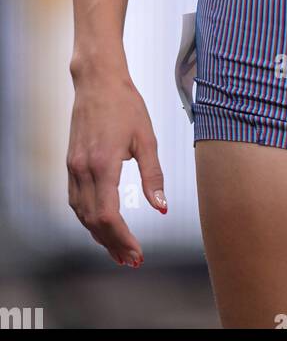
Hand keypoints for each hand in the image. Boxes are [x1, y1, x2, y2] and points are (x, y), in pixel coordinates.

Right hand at [67, 70, 166, 266]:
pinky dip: (88, 218)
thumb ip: (153, 175)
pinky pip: (76, 200)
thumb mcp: (147, 138)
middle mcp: (83, 170)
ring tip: (118, 249)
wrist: (97, 81)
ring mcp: (73, 167)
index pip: (108, 216)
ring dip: (98, 235)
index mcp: (103, 165)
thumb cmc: (125, 105)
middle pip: (93, 221)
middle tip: (131, 259)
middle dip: (112, 243)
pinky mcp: (70, 163)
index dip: (122, 238)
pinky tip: (102, 224)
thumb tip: (161, 207)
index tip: (137, 252)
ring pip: (81, 214)